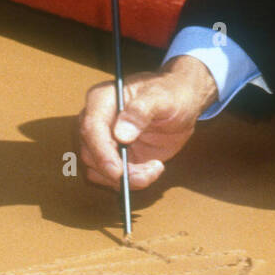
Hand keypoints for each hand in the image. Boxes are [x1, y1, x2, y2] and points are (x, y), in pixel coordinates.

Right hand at [77, 55, 218, 190]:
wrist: (183, 104)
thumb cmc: (172, 93)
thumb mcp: (163, 97)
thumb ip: (142, 111)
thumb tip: (121, 134)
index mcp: (103, 99)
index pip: (91, 127)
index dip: (101, 151)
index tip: (116, 170)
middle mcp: (97, 122)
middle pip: (91, 154)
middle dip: (117, 170)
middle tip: (146, 174)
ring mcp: (104, 142)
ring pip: (99, 171)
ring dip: (126, 178)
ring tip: (155, 167)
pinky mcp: (115, 158)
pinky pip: (112, 178)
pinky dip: (132, 180)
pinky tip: (154, 168)